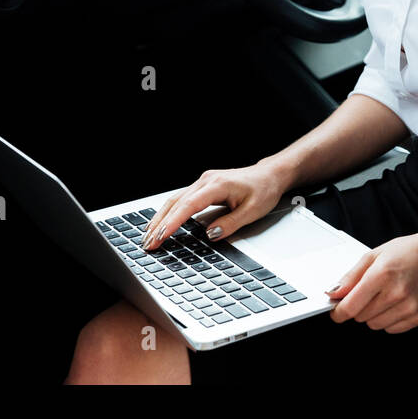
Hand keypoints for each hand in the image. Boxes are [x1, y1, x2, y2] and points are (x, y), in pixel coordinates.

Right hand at [142, 162, 288, 250]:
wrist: (269, 175)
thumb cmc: (263, 190)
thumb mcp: (253, 211)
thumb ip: (230, 223)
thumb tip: (210, 234)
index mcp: (217, 185)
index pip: (189, 206)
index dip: (173, 222)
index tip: (161, 236)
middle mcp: (206, 181)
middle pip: (176, 203)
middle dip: (160, 224)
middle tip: (148, 243)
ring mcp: (202, 182)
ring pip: (174, 200)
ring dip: (160, 218)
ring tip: (148, 236)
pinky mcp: (202, 186)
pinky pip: (180, 199)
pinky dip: (168, 212)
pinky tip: (160, 222)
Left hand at [327, 230, 417, 332]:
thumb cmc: (408, 252)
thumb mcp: (374, 255)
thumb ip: (351, 276)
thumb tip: (334, 293)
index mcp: (381, 274)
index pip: (350, 306)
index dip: (338, 312)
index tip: (336, 311)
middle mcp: (396, 293)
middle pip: (360, 316)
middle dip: (358, 307)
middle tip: (368, 292)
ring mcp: (409, 307)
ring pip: (374, 325)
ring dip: (373, 314)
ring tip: (384, 296)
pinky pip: (391, 329)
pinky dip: (388, 320)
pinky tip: (395, 303)